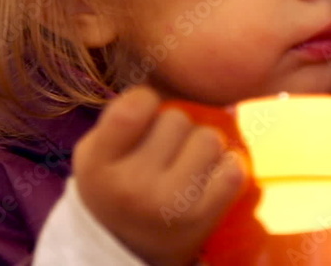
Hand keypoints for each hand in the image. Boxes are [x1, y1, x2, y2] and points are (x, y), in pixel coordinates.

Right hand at [72, 86, 248, 265]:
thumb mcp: (96, 150)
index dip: (146, 102)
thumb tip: (163, 83)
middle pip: (177, 118)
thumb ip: (120, 113)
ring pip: (209, 138)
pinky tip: (208, 178)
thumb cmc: (115, 184)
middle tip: (162, 154)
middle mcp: (131, 187)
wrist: (128, 246)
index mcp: (97, 165)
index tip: (143, 118)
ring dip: (202, 147)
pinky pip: (234, 168)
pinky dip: (226, 167)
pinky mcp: (204, 216)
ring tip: (185, 166)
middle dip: (174, 129)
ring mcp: (170, 204)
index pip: (136, 106)